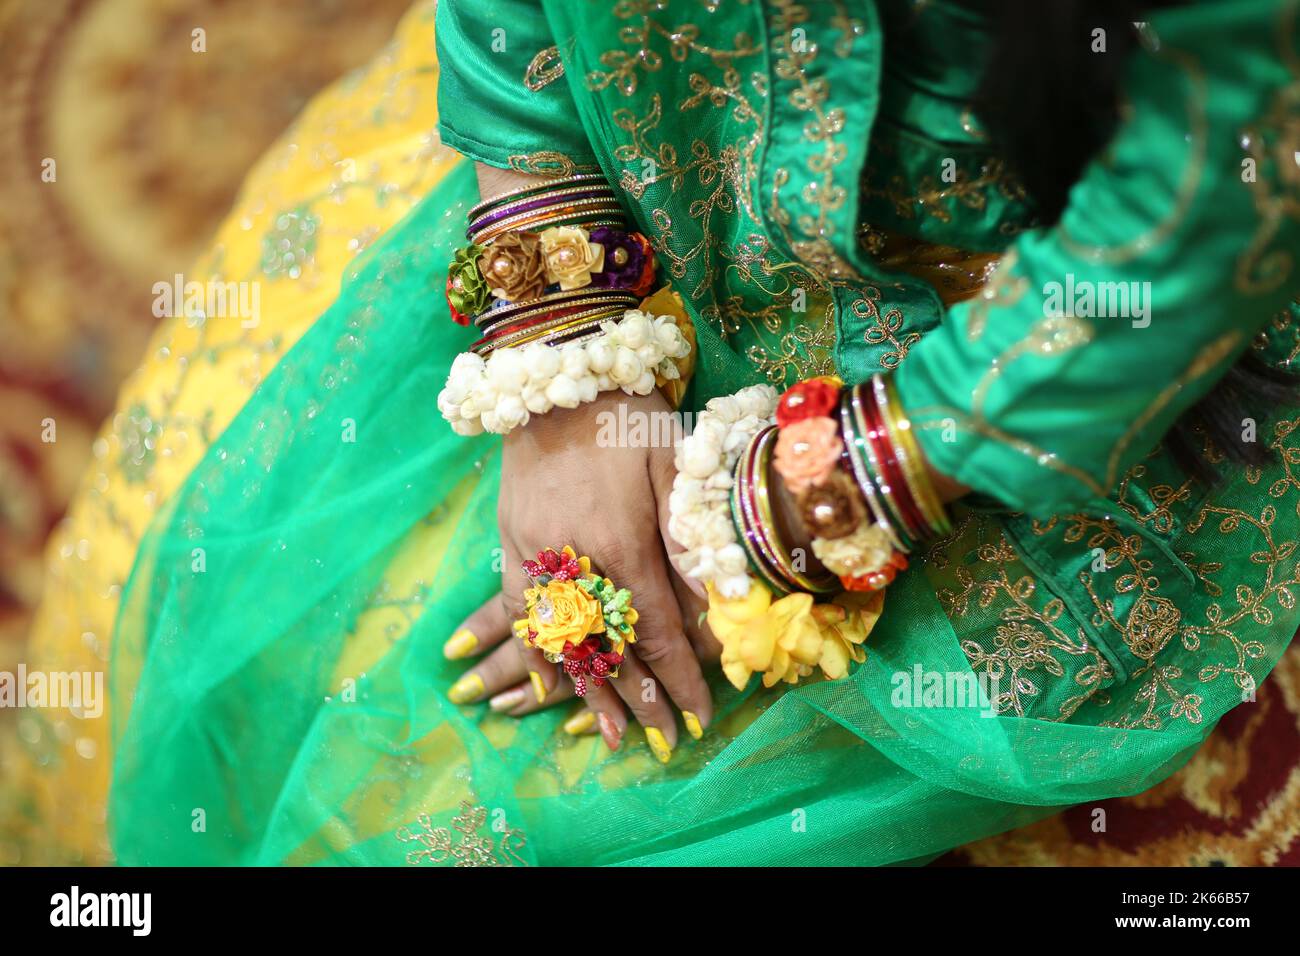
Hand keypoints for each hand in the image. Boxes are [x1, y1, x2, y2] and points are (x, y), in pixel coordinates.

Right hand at [444, 389, 713, 760]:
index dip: (680, 678)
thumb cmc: (626, 413)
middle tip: (662, 740)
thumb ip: (689, 535)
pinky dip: (532, 652)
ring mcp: (536, 556)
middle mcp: (575, 562)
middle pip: (611, 647)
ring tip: (606, 736)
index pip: (659, 630)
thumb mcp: (672, 463)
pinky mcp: (510, 543)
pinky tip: (538, 686)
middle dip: (640, 698)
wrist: (555, 370)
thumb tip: (719, 602)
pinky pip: (518, 611)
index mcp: (622, 543)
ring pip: (563, 640)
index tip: (699, 716)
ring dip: (585, 693)